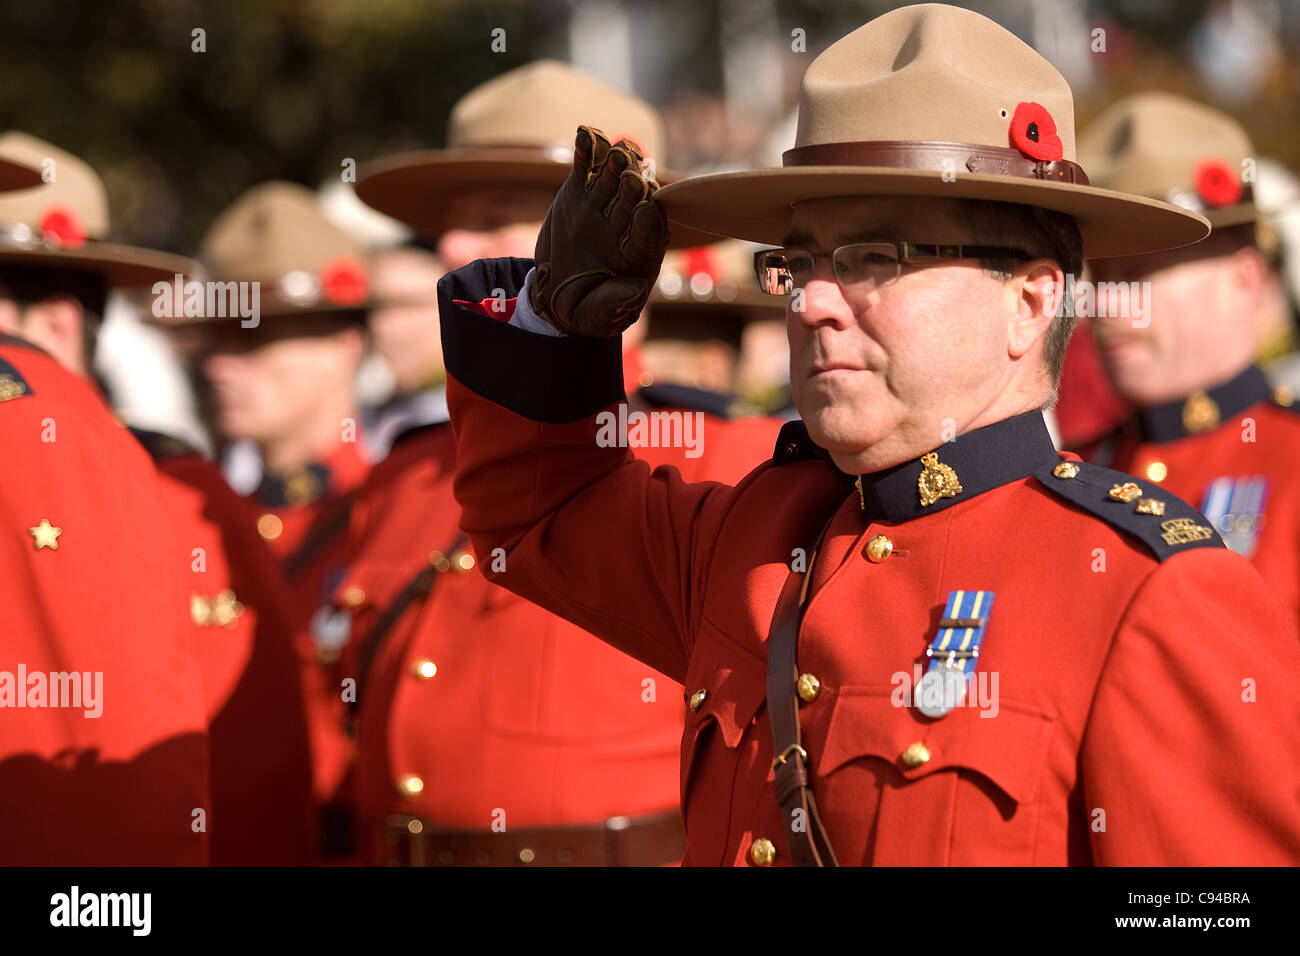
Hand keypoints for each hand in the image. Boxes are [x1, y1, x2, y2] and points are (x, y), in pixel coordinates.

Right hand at [530, 125, 669, 336]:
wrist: (552, 292)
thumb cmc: (583, 309)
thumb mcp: (595, 316)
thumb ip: (613, 305)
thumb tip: (637, 291)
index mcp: (637, 258)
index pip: (649, 238)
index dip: (650, 225)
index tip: (647, 212)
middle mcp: (624, 228)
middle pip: (633, 203)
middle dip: (634, 189)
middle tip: (633, 177)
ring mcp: (602, 207)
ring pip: (612, 181)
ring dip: (615, 164)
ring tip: (615, 150)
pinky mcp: (580, 193)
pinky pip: (584, 168)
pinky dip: (586, 151)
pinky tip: (585, 133)